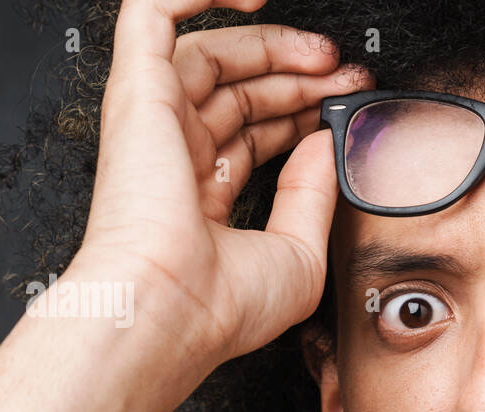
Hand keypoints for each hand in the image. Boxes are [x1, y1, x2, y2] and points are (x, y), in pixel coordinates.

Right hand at [70, 0, 372, 368]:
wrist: (174, 310)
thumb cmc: (222, 305)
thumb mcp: (300, 253)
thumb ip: (314, 192)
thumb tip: (324, 141)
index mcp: (202, 197)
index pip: (254, 132)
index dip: (303, 110)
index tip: (346, 106)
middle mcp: (174, 156)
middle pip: (240, 89)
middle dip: (300, 75)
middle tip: (346, 74)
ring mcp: (155, 121)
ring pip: (213, 52)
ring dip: (273, 44)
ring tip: (325, 55)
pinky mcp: (138, 91)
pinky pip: (152, 12)